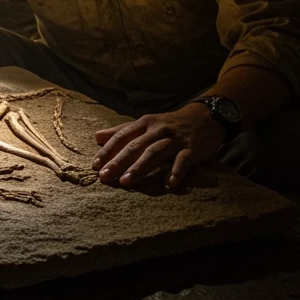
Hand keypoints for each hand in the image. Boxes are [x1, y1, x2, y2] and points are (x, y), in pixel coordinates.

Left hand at [91, 103, 226, 189]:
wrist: (204, 116)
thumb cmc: (170, 124)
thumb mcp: (146, 123)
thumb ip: (122, 131)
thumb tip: (97, 136)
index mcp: (144, 123)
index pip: (122, 137)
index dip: (108, 151)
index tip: (95, 165)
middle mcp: (157, 130)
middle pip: (135, 146)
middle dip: (118, 162)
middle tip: (104, 177)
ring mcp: (175, 139)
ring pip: (155, 153)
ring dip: (139, 168)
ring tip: (126, 182)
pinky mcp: (192, 148)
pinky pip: (183, 160)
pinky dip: (176, 171)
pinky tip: (169, 183)